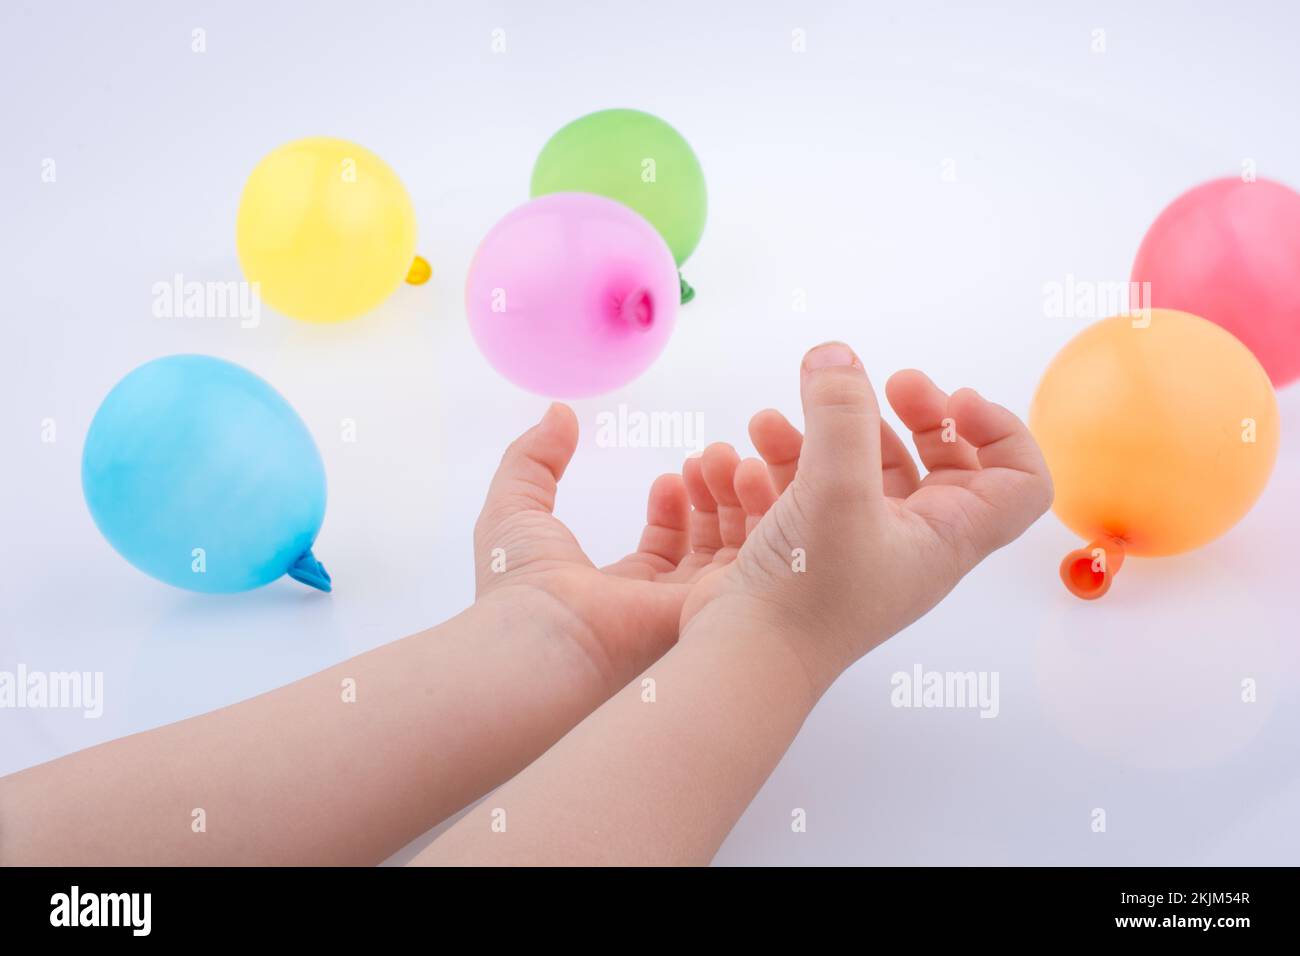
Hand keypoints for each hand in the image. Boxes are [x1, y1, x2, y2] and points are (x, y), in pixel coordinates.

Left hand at [473, 404, 744, 691]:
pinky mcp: (718, 606)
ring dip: (736, 498)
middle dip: (711, 497)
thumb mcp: (516, 505)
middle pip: (706, 546)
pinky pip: (754, 556)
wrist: (541, 634)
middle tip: (709, 457)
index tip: (671, 474)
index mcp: (618, 592)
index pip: (664, 549)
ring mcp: (692, 610)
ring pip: (734, 549)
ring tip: (723, 458)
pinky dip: (759, 512)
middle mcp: (661, 605)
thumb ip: (535, 456)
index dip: (673, 507)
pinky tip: (744, 475)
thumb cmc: (519, 585)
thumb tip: (559, 411)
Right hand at [681, 342, 1053, 692]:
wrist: (742, 661)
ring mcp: (856, 543)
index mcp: (947, 535)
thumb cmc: (808, 595)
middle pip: (942, 464)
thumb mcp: (835, 491)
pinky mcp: (806, 545)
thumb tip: (834, 356)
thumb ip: (840, 414)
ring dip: (828, 429)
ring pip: (863, 468)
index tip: (954, 401)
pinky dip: (784, 459)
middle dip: (914, 414)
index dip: (1003, 431)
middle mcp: (910, 539)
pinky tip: (748, 448)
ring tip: (787, 411)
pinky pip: (807, 487)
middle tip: (880, 383)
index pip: (1020, 482)